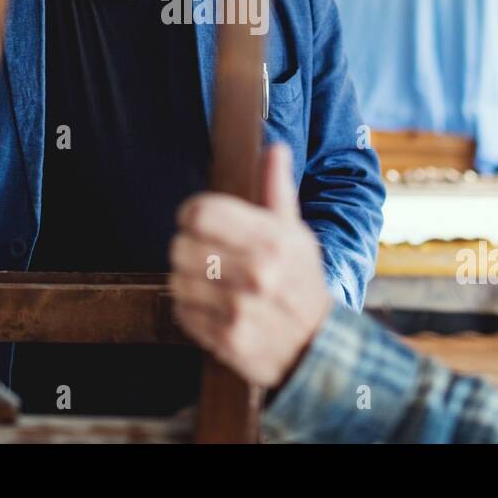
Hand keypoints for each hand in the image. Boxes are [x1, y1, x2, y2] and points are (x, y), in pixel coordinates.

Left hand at [169, 144, 331, 387]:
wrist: (320, 349)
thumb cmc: (302, 284)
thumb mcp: (297, 235)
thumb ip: (278, 191)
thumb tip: (274, 148)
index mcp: (274, 240)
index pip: (201, 212)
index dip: (192, 214)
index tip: (198, 221)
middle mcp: (258, 273)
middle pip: (182, 245)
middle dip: (188, 248)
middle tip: (205, 256)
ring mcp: (241, 309)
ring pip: (177, 280)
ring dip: (187, 282)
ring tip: (211, 285)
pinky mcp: (227, 340)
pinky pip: (182, 313)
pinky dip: (191, 310)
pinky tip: (213, 308)